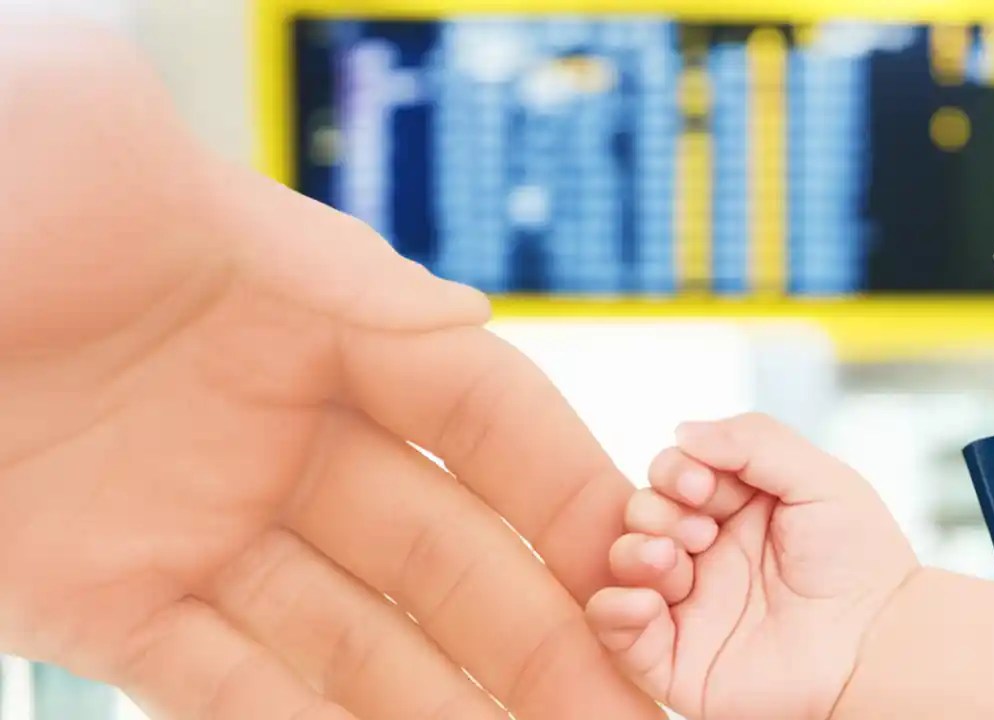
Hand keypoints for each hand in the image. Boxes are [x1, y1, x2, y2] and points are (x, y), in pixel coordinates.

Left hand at [0, 20, 658, 719]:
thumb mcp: (143, 164)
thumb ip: (334, 263)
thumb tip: (476, 331)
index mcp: (308, 315)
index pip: (480, 420)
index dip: (569, 495)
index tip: (641, 571)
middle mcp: (269, 425)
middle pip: (438, 550)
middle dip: (539, 631)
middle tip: (626, 705)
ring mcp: (189, 519)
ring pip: (353, 636)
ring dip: (449, 703)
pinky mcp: (97, 599)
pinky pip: (228, 685)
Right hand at [585, 414, 918, 719]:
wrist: (878, 647)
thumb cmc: (863, 565)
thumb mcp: (821, 480)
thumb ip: (754, 441)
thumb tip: (684, 432)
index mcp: (738, 509)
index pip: (675, 473)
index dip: (676, 470)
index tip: (702, 485)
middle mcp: (708, 553)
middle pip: (642, 511)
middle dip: (657, 511)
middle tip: (702, 533)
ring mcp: (690, 605)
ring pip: (624, 562)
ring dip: (635, 552)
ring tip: (674, 562)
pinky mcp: (675, 657)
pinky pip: (616, 630)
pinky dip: (614, 609)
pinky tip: (646, 602)